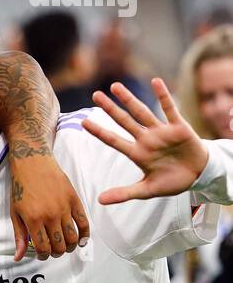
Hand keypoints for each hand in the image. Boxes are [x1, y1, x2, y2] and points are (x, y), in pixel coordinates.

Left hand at [9, 151, 89, 261]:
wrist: (33, 162)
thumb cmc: (21, 187)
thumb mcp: (15, 213)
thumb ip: (19, 237)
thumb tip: (18, 257)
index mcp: (34, 220)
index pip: (44, 248)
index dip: (44, 256)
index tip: (43, 254)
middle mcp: (50, 215)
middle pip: (60, 246)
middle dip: (56, 253)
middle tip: (54, 251)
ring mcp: (63, 207)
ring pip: (72, 237)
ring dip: (70, 246)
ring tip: (66, 246)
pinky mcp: (74, 199)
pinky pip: (83, 221)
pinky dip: (85, 234)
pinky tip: (82, 240)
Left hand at [82, 79, 208, 205]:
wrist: (197, 175)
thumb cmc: (171, 182)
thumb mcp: (146, 191)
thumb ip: (124, 194)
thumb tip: (99, 201)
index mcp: (137, 154)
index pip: (113, 140)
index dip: (99, 132)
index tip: (84, 123)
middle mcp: (146, 139)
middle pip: (124, 121)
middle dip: (110, 109)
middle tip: (95, 95)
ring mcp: (161, 131)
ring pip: (141, 112)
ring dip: (129, 99)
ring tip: (115, 86)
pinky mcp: (178, 126)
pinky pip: (169, 108)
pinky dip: (163, 95)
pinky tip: (155, 82)